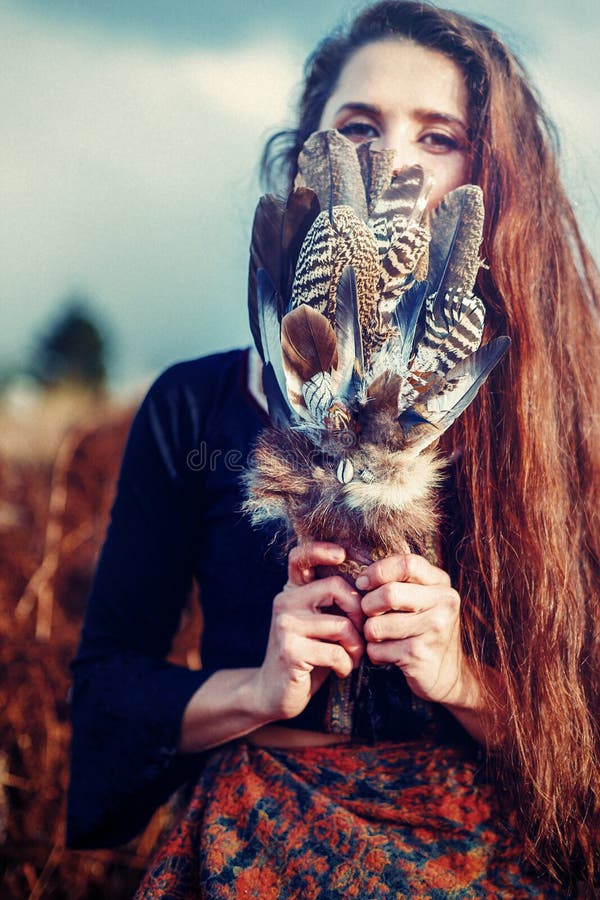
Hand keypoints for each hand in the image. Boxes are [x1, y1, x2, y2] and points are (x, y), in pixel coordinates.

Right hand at [253, 541, 364, 721]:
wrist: (274, 693)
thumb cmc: (308, 655)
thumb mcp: (319, 623)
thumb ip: (334, 603)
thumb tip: (372, 582)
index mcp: (293, 591)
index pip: (300, 557)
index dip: (321, 550)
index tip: (342, 554)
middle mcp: (285, 602)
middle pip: (335, 587)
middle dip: (359, 612)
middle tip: (361, 634)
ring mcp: (285, 626)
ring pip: (341, 624)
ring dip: (356, 646)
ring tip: (353, 657)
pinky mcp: (290, 651)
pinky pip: (336, 652)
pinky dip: (346, 664)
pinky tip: (341, 670)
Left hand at [357, 552, 466, 705]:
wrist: (447, 675)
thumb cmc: (424, 630)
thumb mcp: (422, 598)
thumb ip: (403, 576)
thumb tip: (371, 546)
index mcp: (440, 583)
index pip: (406, 562)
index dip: (378, 570)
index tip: (363, 582)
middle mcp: (444, 603)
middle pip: (389, 593)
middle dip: (367, 606)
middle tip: (367, 614)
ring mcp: (435, 630)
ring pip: (378, 625)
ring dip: (369, 634)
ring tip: (378, 637)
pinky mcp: (421, 655)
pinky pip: (378, 650)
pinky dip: (374, 654)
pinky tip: (387, 655)